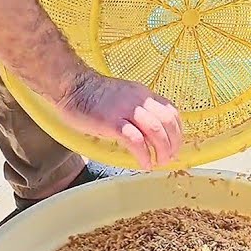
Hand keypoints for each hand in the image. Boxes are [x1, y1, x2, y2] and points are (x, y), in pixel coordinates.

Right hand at [58, 72, 182, 169]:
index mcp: (144, 94)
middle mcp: (139, 100)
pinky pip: (135, 140)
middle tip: (170, 158)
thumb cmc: (95, 95)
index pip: (171, 112)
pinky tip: (144, 163)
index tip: (176, 145)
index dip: (177, 131)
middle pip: (167, 122)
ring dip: (162, 150)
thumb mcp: (125, 97)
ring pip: (155, 130)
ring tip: (159, 163)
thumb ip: (139, 110)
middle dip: (173, 143)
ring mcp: (126, 110)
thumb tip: (150, 132)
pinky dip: (143, 154)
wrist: (73, 86)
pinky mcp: (112, 122)